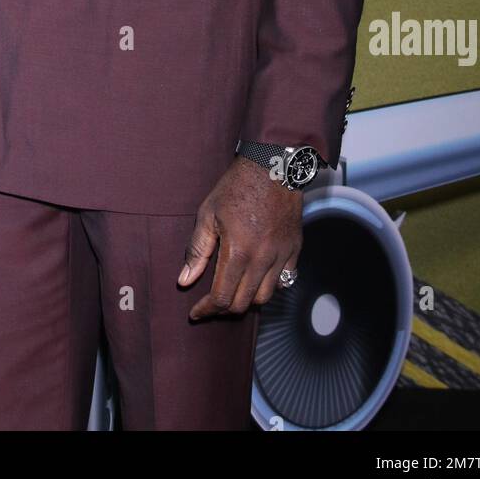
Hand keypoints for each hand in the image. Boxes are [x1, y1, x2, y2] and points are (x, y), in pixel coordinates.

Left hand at [178, 157, 302, 319]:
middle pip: (244, 303)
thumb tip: (185, 281)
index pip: (222, 298)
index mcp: (238, 252)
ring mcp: (281, 256)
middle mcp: (262, 259)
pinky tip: (256, 277)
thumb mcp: (208, 213)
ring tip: (233, 290)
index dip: (207, 310)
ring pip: (265, 297)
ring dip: (247, 300)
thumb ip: (197, 250)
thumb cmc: (237, 186)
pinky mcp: (294, 250)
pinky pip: (284, 281)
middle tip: (211, 302)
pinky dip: (269, 286)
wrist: (273, 166)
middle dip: (224, 309)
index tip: (196, 312)